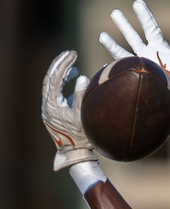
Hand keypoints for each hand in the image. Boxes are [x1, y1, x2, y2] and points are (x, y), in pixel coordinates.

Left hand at [41, 50, 95, 170]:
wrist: (75, 154)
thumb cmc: (81, 138)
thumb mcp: (83, 116)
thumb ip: (82, 96)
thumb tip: (83, 77)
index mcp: (51, 105)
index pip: (54, 78)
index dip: (63, 64)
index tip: (73, 54)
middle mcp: (47, 105)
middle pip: (50, 78)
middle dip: (60, 65)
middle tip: (70, 54)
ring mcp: (50, 109)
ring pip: (52, 85)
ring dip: (62, 74)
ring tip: (73, 65)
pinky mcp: (55, 112)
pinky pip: (57, 93)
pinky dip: (65, 84)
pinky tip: (75, 79)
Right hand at [99, 0, 169, 111]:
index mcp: (161, 47)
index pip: (151, 28)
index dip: (144, 16)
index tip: (137, 3)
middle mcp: (150, 55)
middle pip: (134, 37)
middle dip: (124, 25)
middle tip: (115, 12)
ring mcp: (144, 67)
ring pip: (125, 54)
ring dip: (113, 45)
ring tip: (102, 35)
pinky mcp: (140, 79)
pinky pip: (125, 72)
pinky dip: (115, 68)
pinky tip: (106, 65)